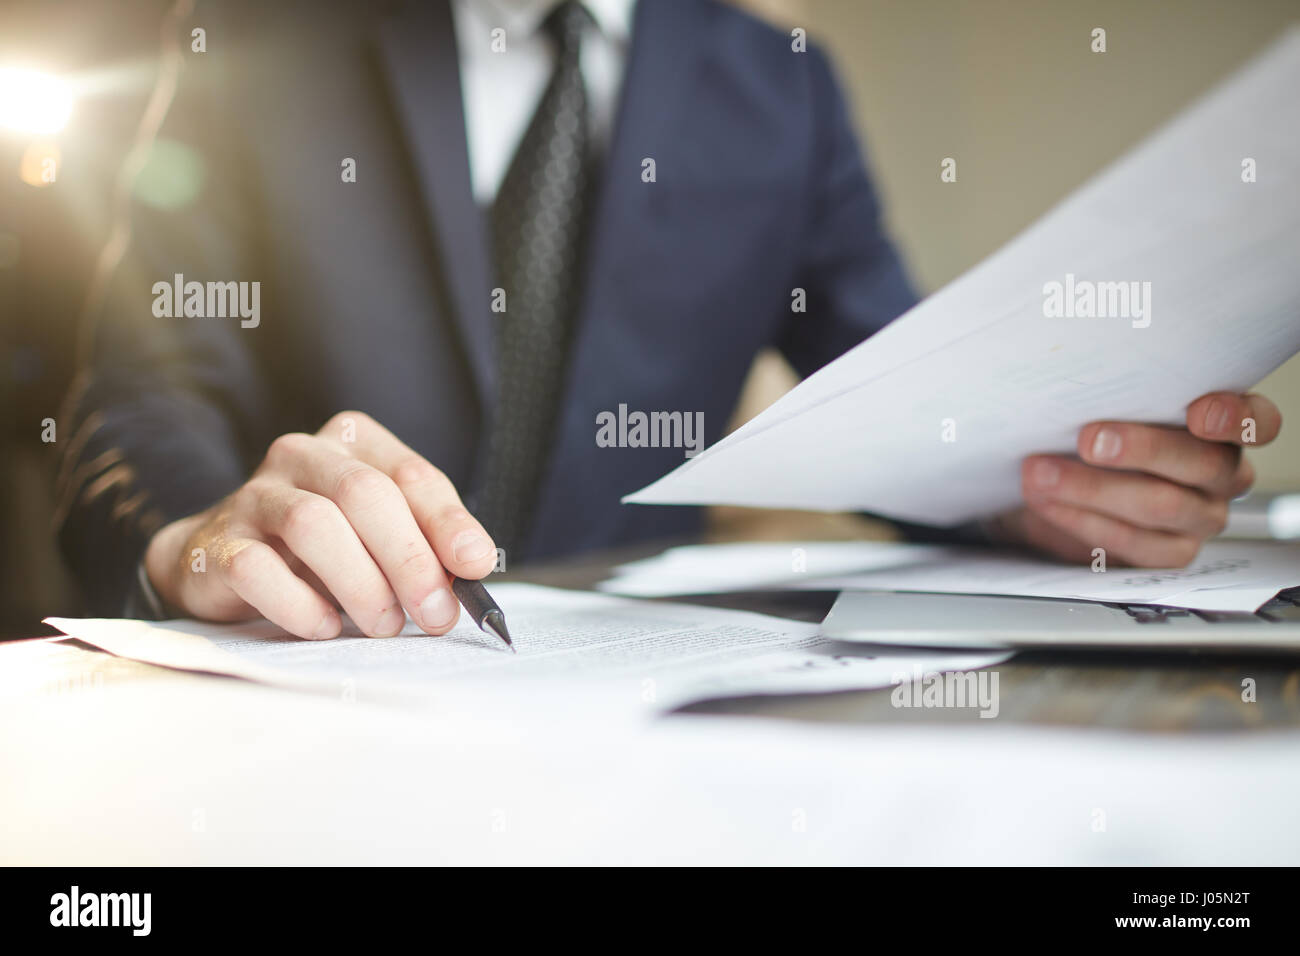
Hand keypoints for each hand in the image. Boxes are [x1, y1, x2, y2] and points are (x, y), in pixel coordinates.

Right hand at [144, 411, 497, 638]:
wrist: (221, 558)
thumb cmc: (323, 547)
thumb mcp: (381, 535)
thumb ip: (427, 545)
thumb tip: (473, 572)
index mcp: (354, 443)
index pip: (412, 475)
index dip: (448, 523)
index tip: (476, 566)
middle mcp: (302, 455)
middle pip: (366, 495)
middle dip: (410, 559)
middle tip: (435, 613)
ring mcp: (254, 495)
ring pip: (314, 524)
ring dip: (361, 584)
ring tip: (385, 625)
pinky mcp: (219, 543)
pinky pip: (259, 570)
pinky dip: (301, 605)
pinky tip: (325, 627)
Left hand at [993, 391, 1281, 566]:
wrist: (1055, 481)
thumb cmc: (1089, 429)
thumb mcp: (1102, 405)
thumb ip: (1115, 395)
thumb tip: (1083, 384)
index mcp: (1222, 427)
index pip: (1258, 422)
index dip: (1236, 417)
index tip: (1199, 413)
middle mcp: (1221, 473)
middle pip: (1202, 462)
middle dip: (1141, 448)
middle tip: (1088, 439)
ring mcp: (1200, 516)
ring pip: (1162, 504)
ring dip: (1093, 487)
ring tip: (1042, 473)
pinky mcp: (1170, 552)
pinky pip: (1135, 543)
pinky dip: (1084, 519)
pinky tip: (1050, 503)